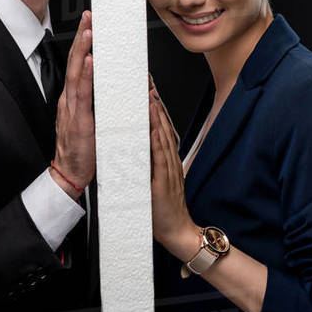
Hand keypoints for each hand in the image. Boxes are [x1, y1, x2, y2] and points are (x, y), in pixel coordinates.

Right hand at [51, 11, 95, 196]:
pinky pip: (82, 94)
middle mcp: (70, 100)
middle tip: (89, 17)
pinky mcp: (79, 120)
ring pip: (76, 73)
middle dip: (82, 38)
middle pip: (74, 62)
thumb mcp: (91, 121)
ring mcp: (72, 109)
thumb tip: (112, 86)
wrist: (70, 174)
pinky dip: (84, 75)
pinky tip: (88, 60)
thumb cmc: (81, 151)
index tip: (90, 25)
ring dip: (82, 49)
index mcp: (73, 100)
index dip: (82, 44)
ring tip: (89, 30)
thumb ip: (97, 103)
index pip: (77, 66)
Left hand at [150, 80, 197, 259]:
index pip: (158, 125)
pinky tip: (152, 129)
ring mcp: (169, 167)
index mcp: (165, 156)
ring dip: (156, 116)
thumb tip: (134, 144)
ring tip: (148, 96)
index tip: (145, 87)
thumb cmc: (162, 206)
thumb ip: (146, 160)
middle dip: (153, 102)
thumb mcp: (151, 177)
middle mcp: (168, 157)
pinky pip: (160, 157)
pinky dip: (156, 141)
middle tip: (146, 82)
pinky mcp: (165, 179)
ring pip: (162, 135)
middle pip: (161, 124)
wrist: (177, 229)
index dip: (152, 105)